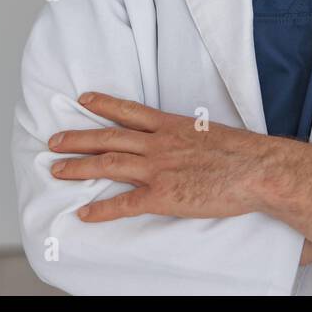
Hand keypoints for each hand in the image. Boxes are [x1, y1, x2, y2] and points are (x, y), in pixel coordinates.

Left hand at [48, 91, 283, 222]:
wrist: (257, 169)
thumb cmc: (242, 152)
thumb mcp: (210, 132)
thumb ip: (189, 136)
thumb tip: (183, 142)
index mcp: (171, 125)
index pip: (129, 111)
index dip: (103, 105)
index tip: (84, 100)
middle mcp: (158, 143)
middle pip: (108, 138)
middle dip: (78, 139)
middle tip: (53, 142)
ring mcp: (159, 169)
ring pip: (108, 165)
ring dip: (79, 168)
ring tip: (57, 171)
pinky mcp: (164, 196)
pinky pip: (125, 203)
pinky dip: (102, 208)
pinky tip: (84, 212)